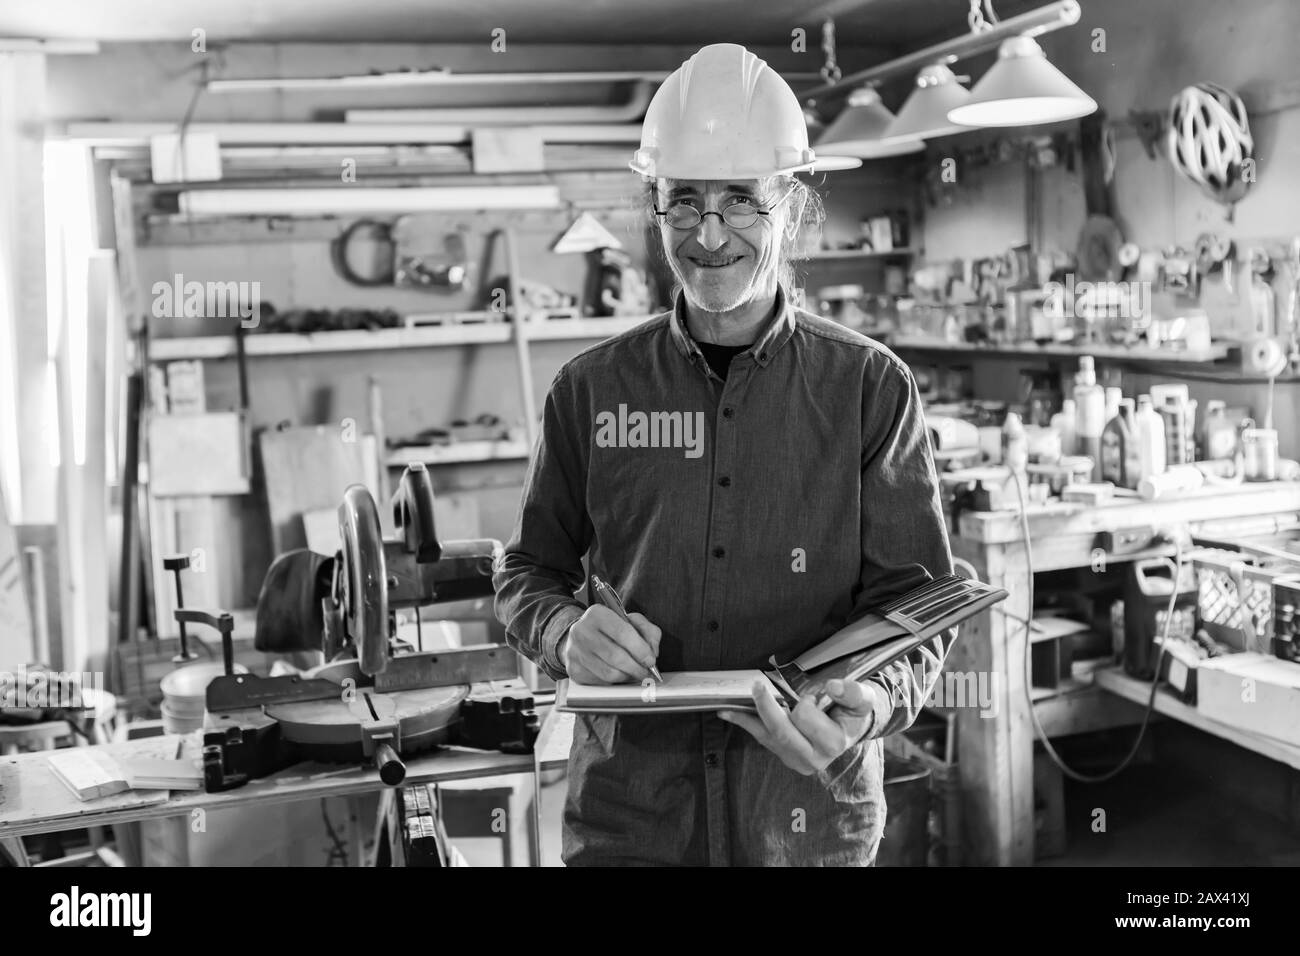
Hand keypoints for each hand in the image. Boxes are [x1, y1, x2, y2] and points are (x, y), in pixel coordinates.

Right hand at [559, 606, 661, 684]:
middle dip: (636, 667)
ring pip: (609, 673)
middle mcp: (581, 631)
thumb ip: (648, 631)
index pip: (622, 633)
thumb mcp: (631, 621)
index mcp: (597, 614)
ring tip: (635, 673)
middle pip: (615, 656)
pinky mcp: (574, 670)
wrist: (582, 637)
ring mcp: (575, 652)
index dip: (640, 649)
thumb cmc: (611, 629)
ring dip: (627, 676)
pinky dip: (615, 681)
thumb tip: (652, 652)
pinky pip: (600, 682)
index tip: (651, 660)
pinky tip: (619, 674)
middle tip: (647, 672)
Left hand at [720, 679, 876, 774]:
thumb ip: (853, 693)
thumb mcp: (862, 701)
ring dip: (750, 715)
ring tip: (734, 700)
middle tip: (758, 685)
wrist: (848, 729)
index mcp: (833, 744)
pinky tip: (726, 712)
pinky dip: (744, 722)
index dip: (806, 704)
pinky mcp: (782, 754)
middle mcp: (812, 758)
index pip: (806, 719)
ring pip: (767, 735)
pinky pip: (759, 736)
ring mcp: (794, 759)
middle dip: (767, 707)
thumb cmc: (852, 713)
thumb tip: (833, 686)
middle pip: (781, 731)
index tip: (812, 697)